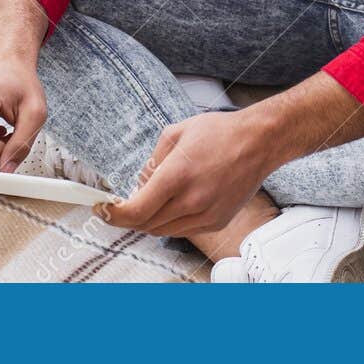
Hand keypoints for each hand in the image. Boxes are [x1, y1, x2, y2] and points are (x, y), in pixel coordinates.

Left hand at [100, 109, 277, 237]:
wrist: (260, 142)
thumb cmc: (220, 132)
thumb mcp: (176, 133)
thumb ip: (152, 161)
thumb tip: (140, 184)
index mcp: (177, 175)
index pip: (136, 211)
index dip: (113, 216)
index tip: (102, 210)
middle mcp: (191, 200)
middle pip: (146, 224)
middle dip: (129, 216)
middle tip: (121, 204)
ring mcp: (206, 215)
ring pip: (163, 231)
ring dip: (149, 220)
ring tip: (151, 199)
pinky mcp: (217, 222)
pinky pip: (182, 230)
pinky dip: (170, 221)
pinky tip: (174, 202)